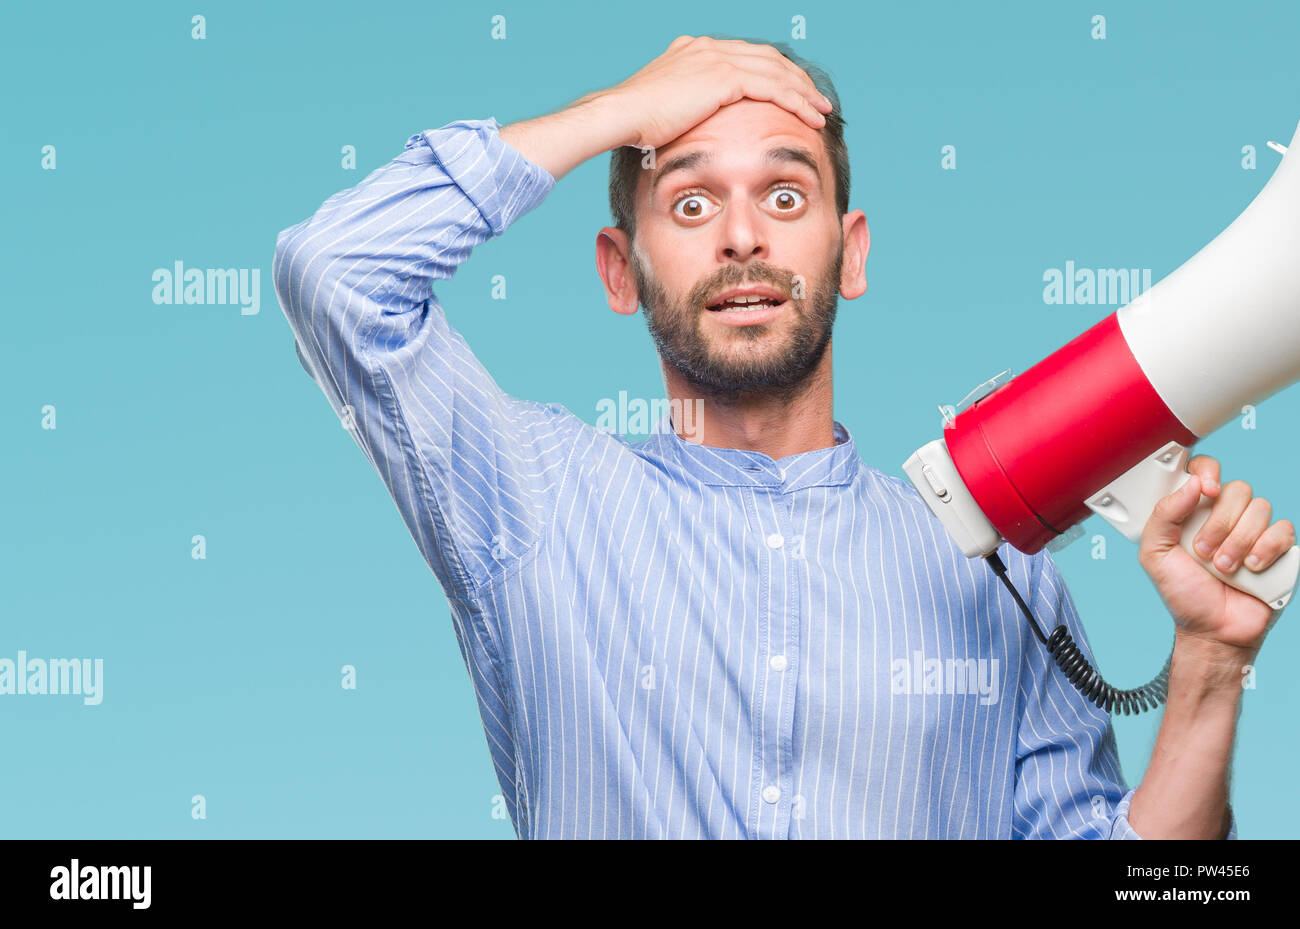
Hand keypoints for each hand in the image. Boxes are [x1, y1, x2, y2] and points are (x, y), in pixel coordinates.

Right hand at [602, 35, 833, 150]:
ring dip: (804, 92)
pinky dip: (796, 102)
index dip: (773, 75)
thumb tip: (688, 126)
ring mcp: (716, 59)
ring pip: (776, 72)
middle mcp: (709, 48)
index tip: (790, 93)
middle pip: (768, 58)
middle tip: (817, 100)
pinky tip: (812, 116)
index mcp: (695, 51)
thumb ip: (682, 107)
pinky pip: (772, 88)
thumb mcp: (661, 108)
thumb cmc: (632, 123)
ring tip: (823, 111)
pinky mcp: (724, 77)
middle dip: (796, 80)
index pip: (746, 57)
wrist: (620, 115)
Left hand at [1138, 454, 1293, 650]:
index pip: (1206, 470)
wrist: (1213, 630)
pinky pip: (1283, 530)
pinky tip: (1252, 570)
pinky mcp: (1279, 549)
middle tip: (1204, 552)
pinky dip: (1266, 550)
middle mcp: (1226, 516)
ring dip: (1239, 542)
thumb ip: (1163, 515)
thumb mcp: (1154, 554)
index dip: (1208, 472)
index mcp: (1195, 511)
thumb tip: (1191, 484)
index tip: (1205, 490)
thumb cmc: (1183, 593)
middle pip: (1237, 489)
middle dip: (1220, 524)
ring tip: (1224, 568)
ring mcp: (1254, 531)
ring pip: (1260, 509)